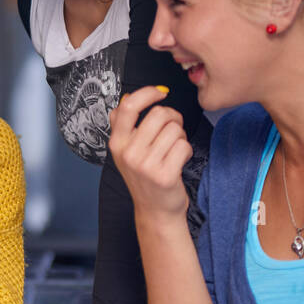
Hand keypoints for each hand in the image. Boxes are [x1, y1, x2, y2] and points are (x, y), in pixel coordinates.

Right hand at [107, 86, 191, 219]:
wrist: (155, 210)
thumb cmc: (144, 177)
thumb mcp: (125, 151)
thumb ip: (122, 125)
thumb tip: (127, 97)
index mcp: (116, 143)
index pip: (127, 107)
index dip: (147, 93)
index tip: (160, 93)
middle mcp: (128, 153)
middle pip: (159, 114)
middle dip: (173, 117)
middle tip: (174, 129)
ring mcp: (145, 165)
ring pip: (174, 129)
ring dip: (180, 136)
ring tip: (174, 149)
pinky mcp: (164, 175)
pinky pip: (184, 145)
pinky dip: (187, 150)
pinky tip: (179, 160)